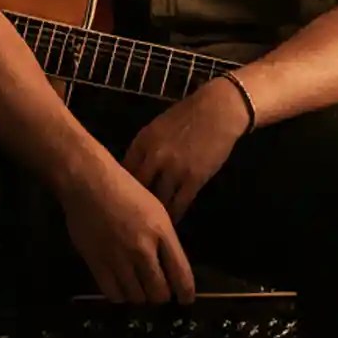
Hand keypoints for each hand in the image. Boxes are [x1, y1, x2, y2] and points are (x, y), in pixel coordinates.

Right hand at [58, 161, 196, 304]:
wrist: (90, 183)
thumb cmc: (126, 190)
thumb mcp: (156, 210)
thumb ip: (165, 239)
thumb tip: (171, 266)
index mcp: (162, 233)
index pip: (181, 274)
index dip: (186, 293)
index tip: (185, 300)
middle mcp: (142, 250)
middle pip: (159, 292)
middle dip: (162, 298)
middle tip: (159, 294)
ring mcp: (119, 258)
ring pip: (137, 297)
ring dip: (141, 298)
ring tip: (140, 291)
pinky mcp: (97, 263)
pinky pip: (113, 293)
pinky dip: (120, 296)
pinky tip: (122, 289)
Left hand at [123, 76, 250, 222]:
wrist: (219, 109)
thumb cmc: (187, 116)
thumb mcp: (156, 128)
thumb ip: (143, 149)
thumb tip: (131, 172)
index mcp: (142, 142)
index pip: (123, 172)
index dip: (119, 189)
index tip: (119, 201)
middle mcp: (155, 156)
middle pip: (137, 189)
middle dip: (133, 206)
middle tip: (132, 220)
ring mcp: (175, 168)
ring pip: (158, 201)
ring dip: (155, 215)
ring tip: (151, 227)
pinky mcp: (194, 177)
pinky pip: (180, 203)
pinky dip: (175, 215)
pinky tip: (172, 224)